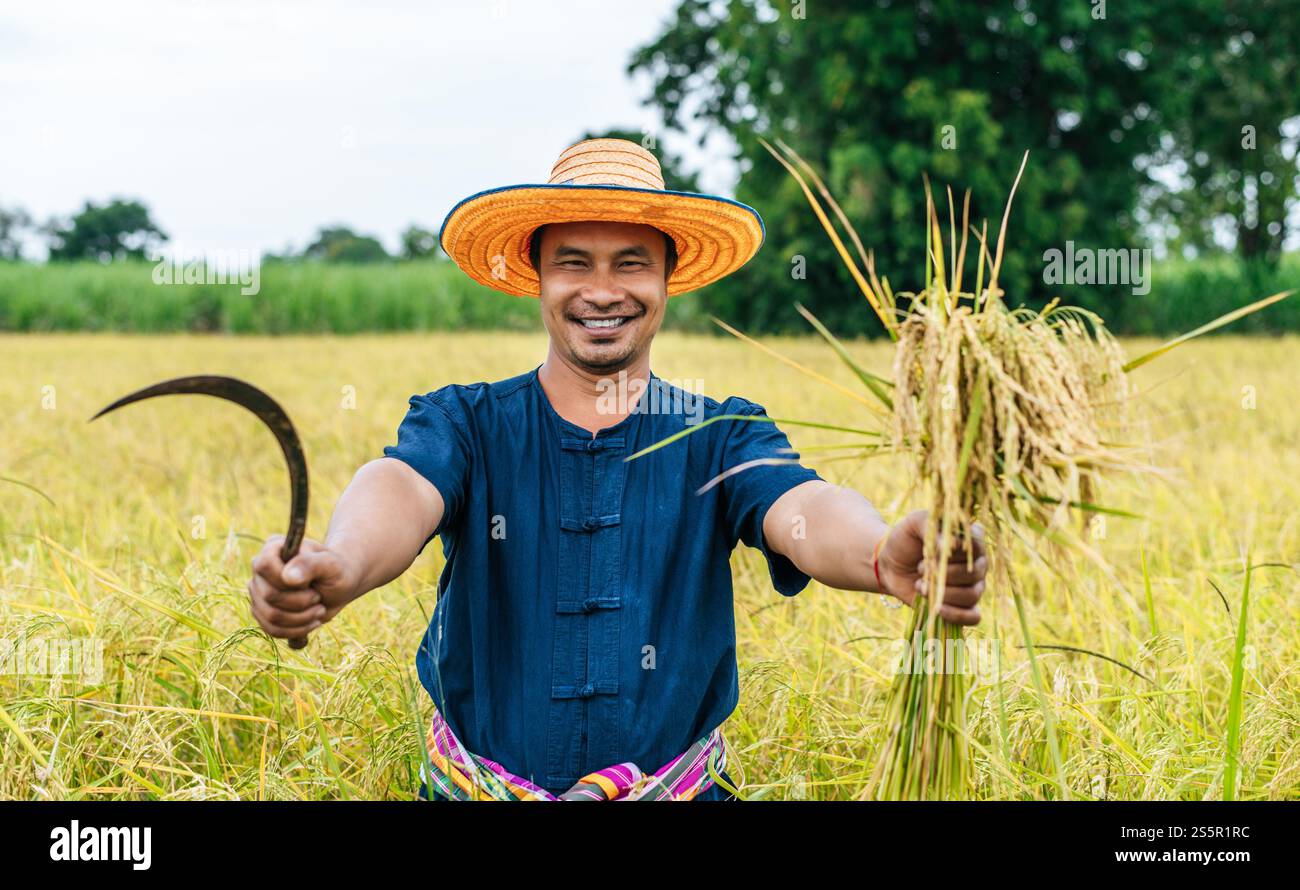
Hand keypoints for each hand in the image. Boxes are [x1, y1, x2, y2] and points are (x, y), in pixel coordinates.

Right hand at [248, 535, 355, 640]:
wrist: (339, 587)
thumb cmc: (337, 571)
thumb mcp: (331, 564)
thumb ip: (311, 564)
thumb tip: (287, 576)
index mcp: (274, 548)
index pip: (264, 566)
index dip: (286, 581)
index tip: (310, 584)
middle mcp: (261, 569)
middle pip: (269, 595)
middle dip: (300, 603)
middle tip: (318, 598)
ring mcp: (259, 591)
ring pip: (270, 616)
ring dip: (301, 619)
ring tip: (319, 610)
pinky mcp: (262, 611)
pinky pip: (271, 629)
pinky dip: (296, 630)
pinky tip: (312, 621)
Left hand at [876, 510, 986, 625]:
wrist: (889, 565)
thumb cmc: (905, 540)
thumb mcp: (914, 523)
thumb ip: (932, 527)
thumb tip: (950, 545)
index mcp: (970, 539)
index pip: (977, 545)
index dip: (957, 551)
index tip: (936, 550)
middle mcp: (976, 563)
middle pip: (974, 573)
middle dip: (943, 574)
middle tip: (920, 567)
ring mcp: (972, 585)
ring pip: (972, 595)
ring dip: (943, 593)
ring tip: (920, 585)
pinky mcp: (963, 606)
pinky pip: (973, 616)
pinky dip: (957, 615)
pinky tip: (937, 608)